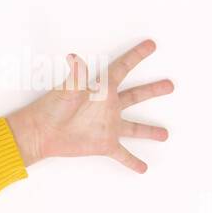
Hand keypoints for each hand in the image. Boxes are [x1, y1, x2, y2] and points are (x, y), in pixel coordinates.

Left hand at [6, 39, 174, 172]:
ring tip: (164, 134)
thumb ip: (76, 75)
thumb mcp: (67, 90)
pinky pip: (122, 154)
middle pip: (136, 96)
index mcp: (102, 89)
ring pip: (135, 128)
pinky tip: (143, 168)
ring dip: (150, 131)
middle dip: (153, 90)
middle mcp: (108, 107)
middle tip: (171, 85)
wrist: (40, 133)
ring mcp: (108, 126)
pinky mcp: (104, 144)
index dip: (137, 56)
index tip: (150, 45)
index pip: (123, 68)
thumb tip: (74, 57)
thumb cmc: (51, 108)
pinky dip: (132, 161)